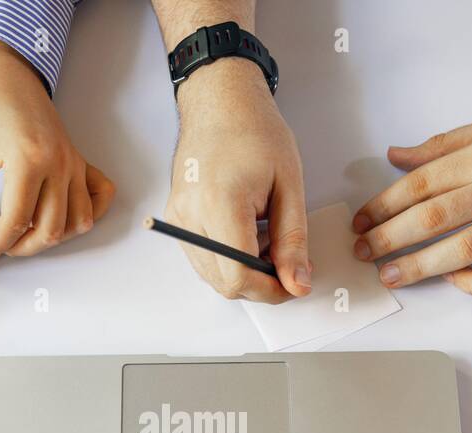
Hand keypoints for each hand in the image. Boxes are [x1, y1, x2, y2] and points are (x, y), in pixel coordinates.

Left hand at [0, 36, 114, 270]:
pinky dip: (88, 215)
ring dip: (53, 238)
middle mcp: (59, 163)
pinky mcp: (80, 160)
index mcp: (29, 159)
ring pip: (79, 222)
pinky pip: (100, 197)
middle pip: (51, 230)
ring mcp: (74, 163)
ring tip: (24, 236)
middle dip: (21, 249)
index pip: (15, 222)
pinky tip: (64, 217)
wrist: (6, 68)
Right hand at [165, 58, 309, 302]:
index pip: (239, 276)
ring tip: (267, 240)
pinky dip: (229, 261)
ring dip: (244, 273)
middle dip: (260, 284)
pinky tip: (248, 235)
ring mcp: (177, 219)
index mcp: (219, 204)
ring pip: (212, 277)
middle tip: (287, 261)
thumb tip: (297, 284)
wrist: (219, 102)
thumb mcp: (288, 186)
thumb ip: (293, 241)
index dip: (270, 290)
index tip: (293, 284)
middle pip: (224, 283)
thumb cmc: (254, 131)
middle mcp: (189, 216)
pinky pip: (202, 259)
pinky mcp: (175, 219)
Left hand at [352, 101, 471, 295]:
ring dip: (420, 267)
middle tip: (364, 253)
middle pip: (434, 218)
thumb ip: (446, 144)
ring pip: (464, 250)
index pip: (422, 183)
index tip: (362, 221)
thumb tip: (397, 156)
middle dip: (390, 239)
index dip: (384, 205)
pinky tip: (455, 281)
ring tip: (391, 275)